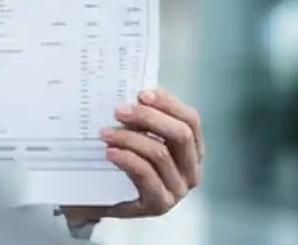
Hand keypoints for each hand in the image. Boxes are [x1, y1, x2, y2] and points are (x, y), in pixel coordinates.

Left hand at [60, 88, 203, 225]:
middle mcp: (191, 170)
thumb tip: (136, 94)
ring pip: (160, 153)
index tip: (141, 94)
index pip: (191, 121)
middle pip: (180, 135)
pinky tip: (110, 152)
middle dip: (148, 117)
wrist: (106, 200)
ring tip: (105, 133)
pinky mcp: (159, 203)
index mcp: (192, 150)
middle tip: (119, 110)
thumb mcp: (139, 137)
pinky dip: (127, 159)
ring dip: (129, 138)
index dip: (168, 104)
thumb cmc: (126, 163)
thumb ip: (144, 119)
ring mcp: (177, 189)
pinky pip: (146, 175)